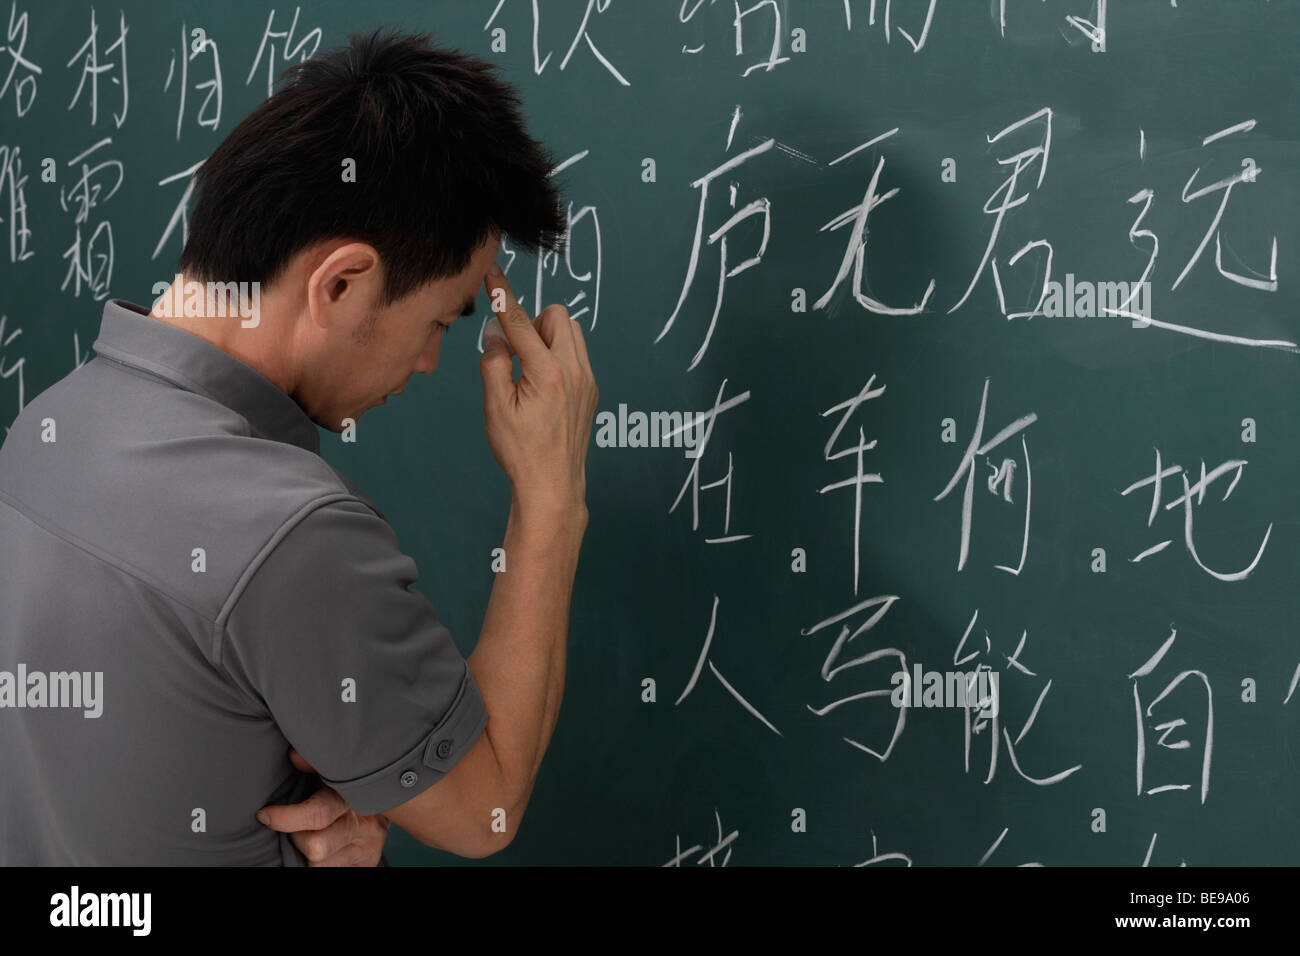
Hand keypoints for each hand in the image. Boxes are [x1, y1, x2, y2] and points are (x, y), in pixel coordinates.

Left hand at [256, 748, 390, 866]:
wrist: (391, 800)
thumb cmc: (350, 785)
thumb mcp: (335, 770)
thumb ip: (315, 765)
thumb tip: (293, 756)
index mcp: (355, 796)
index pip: (319, 813)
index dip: (286, 818)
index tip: (265, 814)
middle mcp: (366, 824)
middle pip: (316, 847)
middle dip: (298, 839)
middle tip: (296, 828)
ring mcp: (368, 847)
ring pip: (320, 864)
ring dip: (309, 854)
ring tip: (312, 836)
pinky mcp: (368, 863)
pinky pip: (332, 873)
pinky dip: (322, 864)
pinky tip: (325, 849)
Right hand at [480, 264, 597, 518]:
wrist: (552, 485)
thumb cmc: (521, 450)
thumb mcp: (495, 407)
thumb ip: (494, 363)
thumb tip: (498, 334)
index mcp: (547, 372)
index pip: (521, 322)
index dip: (502, 296)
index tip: (492, 274)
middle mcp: (574, 370)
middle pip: (557, 316)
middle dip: (533, 322)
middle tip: (515, 350)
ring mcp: (587, 380)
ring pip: (572, 333)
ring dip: (548, 337)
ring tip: (528, 367)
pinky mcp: (591, 391)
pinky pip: (577, 355)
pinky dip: (558, 355)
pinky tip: (541, 384)